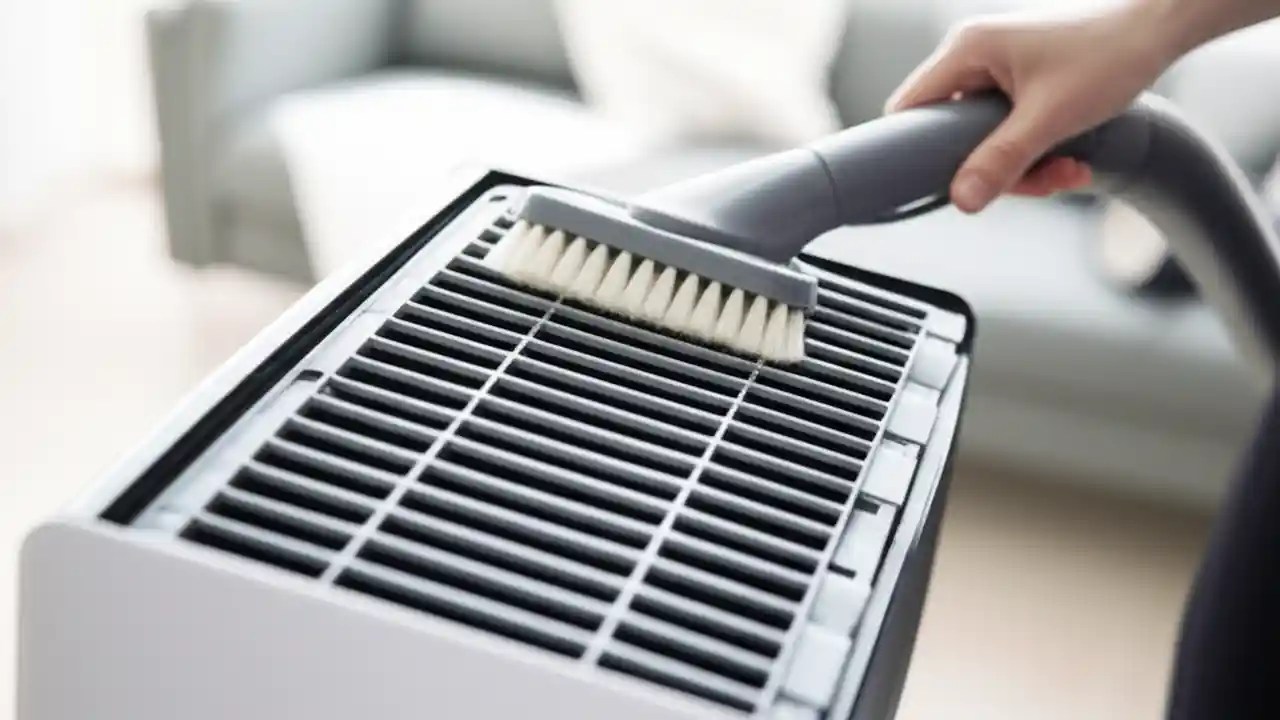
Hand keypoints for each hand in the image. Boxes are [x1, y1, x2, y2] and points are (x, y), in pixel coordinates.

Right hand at [886, 6, 1177, 212]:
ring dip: (1022, 164)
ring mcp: (999, 65)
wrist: (1162, 23)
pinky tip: (1069, 157)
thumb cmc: (1112, 51)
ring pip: (984, 135)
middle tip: (1037, 181)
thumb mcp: (1051, 117)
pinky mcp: (1022, 77)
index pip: (909, 108)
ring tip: (1067, 170)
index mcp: (967, 50)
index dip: (916, 151)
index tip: (947, 181)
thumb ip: (1000, 161)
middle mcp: (975, 53)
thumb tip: (960, 199)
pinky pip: (1009, 126)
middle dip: (994, 166)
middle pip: (951, 131)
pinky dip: (1035, 148)